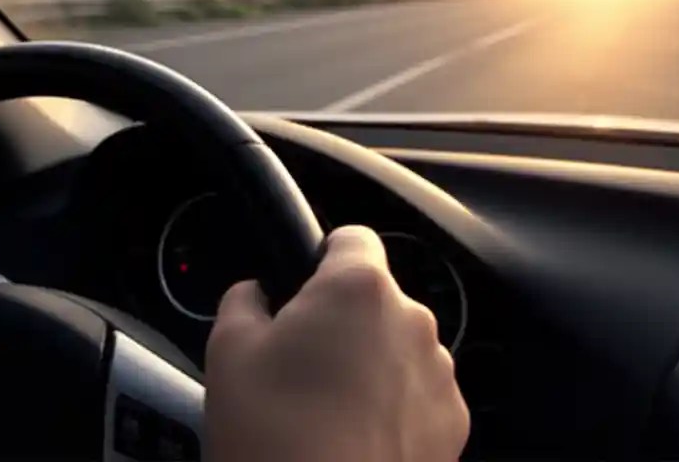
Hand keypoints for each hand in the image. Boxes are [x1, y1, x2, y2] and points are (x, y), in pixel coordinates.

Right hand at [204, 225, 468, 461]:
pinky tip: (353, 437)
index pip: (351, 237)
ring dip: (369, 364)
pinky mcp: (451, 423)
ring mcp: (438, 374)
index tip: (302, 284)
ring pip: (398, 347)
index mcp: (357, 288)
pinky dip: (392, 407)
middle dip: (341, 321)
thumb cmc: (274, 439)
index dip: (322, 257)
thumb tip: (254, 294)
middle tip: (297, 363)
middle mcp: (411, 321)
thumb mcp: (227, 352)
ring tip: (323, 410)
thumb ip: (244, 301)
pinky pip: (418, 394)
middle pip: (374, 298)